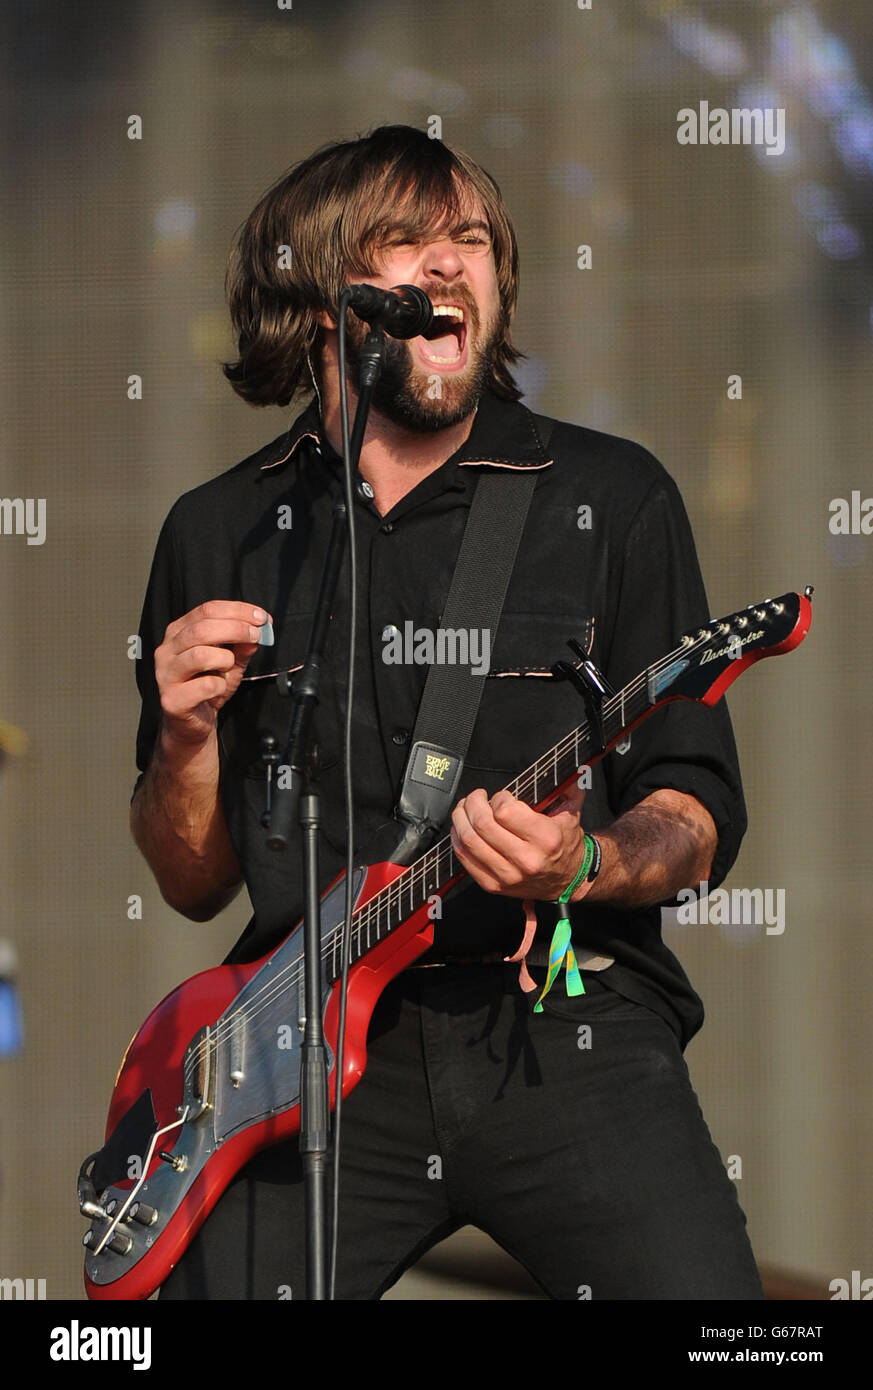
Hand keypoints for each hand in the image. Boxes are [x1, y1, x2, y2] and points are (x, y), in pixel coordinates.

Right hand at [154, 600, 272, 747]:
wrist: (192, 723)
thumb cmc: (207, 687)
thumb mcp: (231, 661)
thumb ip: (242, 644)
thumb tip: (260, 629)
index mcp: (179, 632)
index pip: (206, 610)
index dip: (237, 610)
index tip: (261, 617)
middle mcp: (167, 650)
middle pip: (202, 628)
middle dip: (236, 629)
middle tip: (256, 636)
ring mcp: (166, 674)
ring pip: (200, 655)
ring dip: (225, 660)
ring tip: (229, 668)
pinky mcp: (172, 699)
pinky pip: (204, 686)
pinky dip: (219, 686)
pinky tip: (218, 689)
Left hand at [450, 783, 588, 900]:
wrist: (568, 880)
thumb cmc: (565, 843)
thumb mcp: (571, 812)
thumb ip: (567, 786)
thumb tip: (568, 766)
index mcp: (546, 838)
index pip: (505, 812)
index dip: (499, 798)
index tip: (503, 797)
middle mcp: (526, 859)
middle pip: (482, 825)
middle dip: (473, 803)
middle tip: (476, 797)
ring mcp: (508, 875)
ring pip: (469, 841)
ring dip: (460, 818)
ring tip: (465, 808)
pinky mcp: (493, 885)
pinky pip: (464, 859)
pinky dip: (457, 839)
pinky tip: (462, 827)